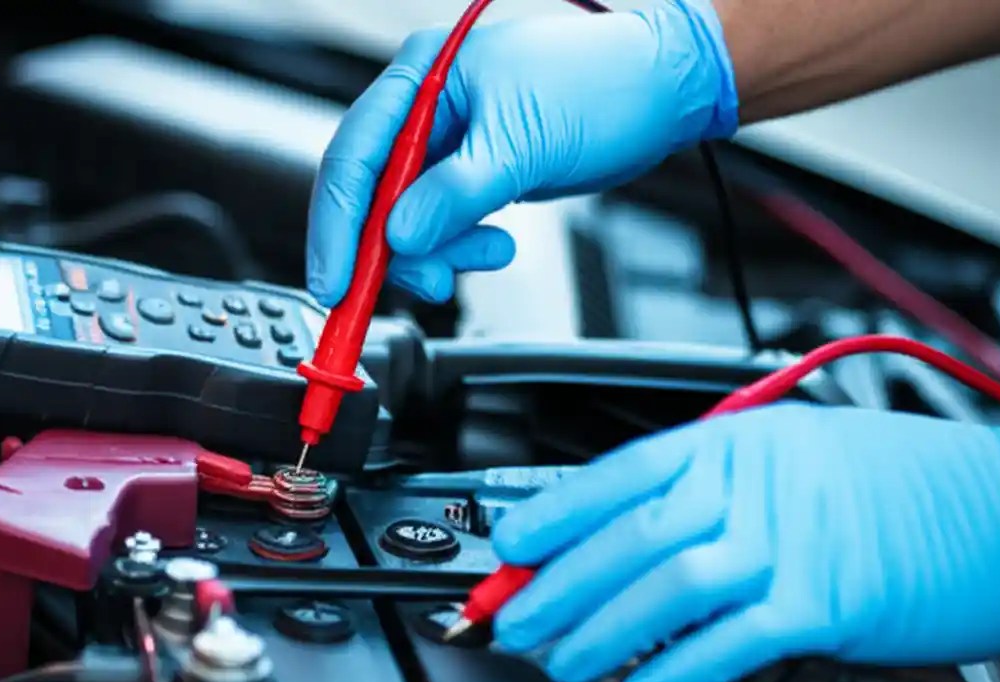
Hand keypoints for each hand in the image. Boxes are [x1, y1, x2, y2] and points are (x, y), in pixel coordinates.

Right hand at [306, 0, 738, 305]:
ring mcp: (445, 143)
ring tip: (486, 256)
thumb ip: (455, 195)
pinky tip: (495, 247)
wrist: (663, 92)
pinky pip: (441, 225)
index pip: (355, 155)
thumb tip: (399, 239)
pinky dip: (461, 248)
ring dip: (437, 254)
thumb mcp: (522, 144)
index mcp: (423, 75)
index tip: (336, 282)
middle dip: (388, 251)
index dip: (339, 224)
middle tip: (419, 288)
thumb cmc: (602, 87)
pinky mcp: (469, 174)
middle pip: (371, 194)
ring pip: (406, 219)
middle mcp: (423, 108)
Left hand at [491, 403, 999, 681]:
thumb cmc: (890, 484)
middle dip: (556, 584)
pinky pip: (728, 640)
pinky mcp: (822, 605)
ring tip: (561, 658)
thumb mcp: (789, 458)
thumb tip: (619, 533)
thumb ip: (708, 489)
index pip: (619, 473)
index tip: (510, 546)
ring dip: (601, 629)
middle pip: (628, 535)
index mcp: (735, 442)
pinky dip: (677, 669)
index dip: (554, 512)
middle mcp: (752, 485)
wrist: (989, 508)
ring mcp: (788, 544)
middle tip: (513, 618)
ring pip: (666, 587)